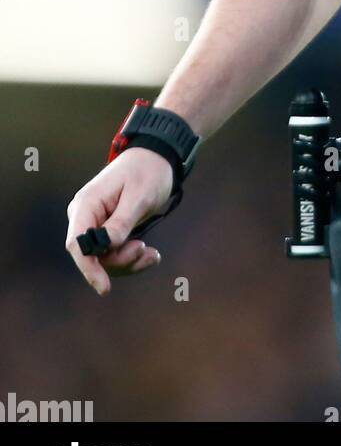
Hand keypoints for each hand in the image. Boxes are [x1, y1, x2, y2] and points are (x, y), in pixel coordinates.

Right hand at [65, 149, 174, 295]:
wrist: (158, 158)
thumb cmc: (148, 171)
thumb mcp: (139, 196)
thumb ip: (121, 222)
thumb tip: (106, 247)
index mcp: (86, 204)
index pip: (77, 243)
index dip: (88, 268)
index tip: (104, 287)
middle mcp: (85, 216)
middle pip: (92, 256)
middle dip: (119, 260)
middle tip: (145, 249)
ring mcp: (95, 224)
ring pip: (104, 259)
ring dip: (129, 261)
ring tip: (152, 253)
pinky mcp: (107, 231)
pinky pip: (114, 254)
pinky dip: (132, 259)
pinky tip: (152, 255)